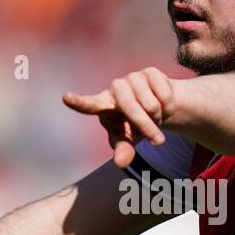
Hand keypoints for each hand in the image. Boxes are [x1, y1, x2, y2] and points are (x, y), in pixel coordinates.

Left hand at [62, 67, 177, 168]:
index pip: (89, 104)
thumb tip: (120, 163)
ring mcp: (132, 78)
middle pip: (130, 107)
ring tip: (155, 116)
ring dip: (158, 117)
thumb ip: (123, 150)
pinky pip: (163, 95)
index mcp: (104, 105)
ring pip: (150, 103)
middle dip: (146, 126)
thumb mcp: (128, 140)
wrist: (157, 107)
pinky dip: (167, 107)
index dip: (79, 102)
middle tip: (158, 141)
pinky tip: (162, 104)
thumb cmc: (134, 125)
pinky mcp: (149, 72)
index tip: (66, 98)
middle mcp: (115, 88)